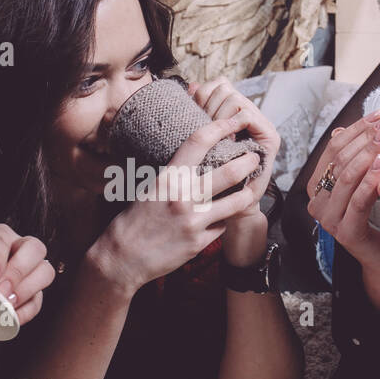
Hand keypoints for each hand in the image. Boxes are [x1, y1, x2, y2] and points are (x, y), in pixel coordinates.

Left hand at [0, 224, 56, 325]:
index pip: (0, 240)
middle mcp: (18, 247)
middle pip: (34, 248)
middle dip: (18, 271)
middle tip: (1, 292)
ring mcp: (31, 270)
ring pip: (46, 271)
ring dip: (28, 289)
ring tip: (7, 305)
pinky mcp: (34, 292)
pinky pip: (39, 300)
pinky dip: (26, 311)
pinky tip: (11, 318)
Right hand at [93, 115, 259, 293]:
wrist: (123, 257)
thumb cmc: (134, 221)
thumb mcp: (150, 189)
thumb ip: (174, 177)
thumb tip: (195, 162)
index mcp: (168, 178)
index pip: (198, 142)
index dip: (221, 126)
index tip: (234, 121)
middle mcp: (183, 196)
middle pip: (229, 172)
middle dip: (249, 161)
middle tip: (256, 157)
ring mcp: (193, 220)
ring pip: (236, 201)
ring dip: (248, 193)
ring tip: (251, 187)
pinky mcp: (199, 241)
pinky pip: (222, 225)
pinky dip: (224, 220)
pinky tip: (220, 218)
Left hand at [186, 77, 279, 218]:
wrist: (225, 208)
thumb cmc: (206, 179)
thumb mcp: (196, 144)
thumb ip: (196, 114)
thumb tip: (191, 85)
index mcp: (231, 113)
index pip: (218, 84)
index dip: (202, 94)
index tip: (193, 113)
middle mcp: (248, 115)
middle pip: (225, 88)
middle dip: (208, 105)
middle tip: (203, 128)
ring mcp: (261, 124)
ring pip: (234, 98)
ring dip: (219, 115)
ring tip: (214, 137)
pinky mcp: (270, 137)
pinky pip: (247, 115)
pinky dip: (233, 124)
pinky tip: (226, 141)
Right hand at [306, 111, 379, 313]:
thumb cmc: (378, 216)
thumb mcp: (365, 181)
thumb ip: (356, 158)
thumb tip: (345, 127)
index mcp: (318, 186)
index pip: (334, 147)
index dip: (357, 129)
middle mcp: (317, 202)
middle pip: (339, 159)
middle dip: (365, 137)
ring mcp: (328, 218)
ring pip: (347, 176)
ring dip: (370, 153)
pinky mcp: (344, 232)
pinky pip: (358, 199)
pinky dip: (372, 179)